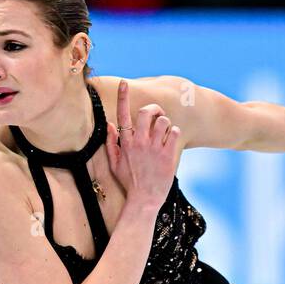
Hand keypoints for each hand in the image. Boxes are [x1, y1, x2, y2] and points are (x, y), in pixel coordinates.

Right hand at [104, 79, 180, 211]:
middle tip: (157, 116)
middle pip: (146, 111)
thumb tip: (110, 124)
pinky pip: (174, 132)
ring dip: (166, 122)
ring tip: (165, 132)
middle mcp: (139, 142)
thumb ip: (111, 143)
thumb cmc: (130, 182)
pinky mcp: (168, 155)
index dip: (123, 96)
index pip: (122, 114)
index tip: (124, 83)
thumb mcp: (114, 164)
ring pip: (163, 120)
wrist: (143, 200)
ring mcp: (154, 148)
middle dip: (154, 109)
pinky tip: (171, 141)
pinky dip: (175, 133)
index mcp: (126, 143)